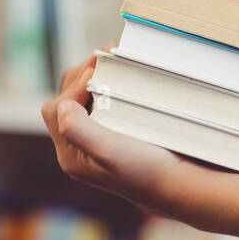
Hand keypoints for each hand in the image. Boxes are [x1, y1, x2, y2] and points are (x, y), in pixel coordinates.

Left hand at [40, 48, 189, 217]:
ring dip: (96, 78)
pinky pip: (105, 103)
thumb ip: (78, 129)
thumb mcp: (110, 150)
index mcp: (72, 156)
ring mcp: (101, 140)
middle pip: (67, 102)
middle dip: (83, 77)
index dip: (74, 86)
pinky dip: (111, 86)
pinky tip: (125, 75)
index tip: (98, 70)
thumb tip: (61, 105)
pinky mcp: (119, 133)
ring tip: (114, 60)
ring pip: (85, 100)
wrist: (182, 182)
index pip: (56, 111)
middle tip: (105, 57)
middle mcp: (82, 148)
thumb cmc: (148, 169)